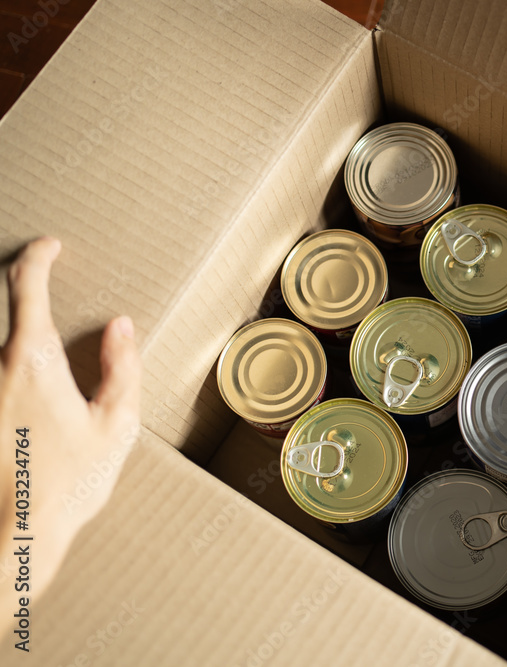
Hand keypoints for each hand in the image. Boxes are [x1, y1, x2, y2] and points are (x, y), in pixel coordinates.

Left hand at [0, 237, 141, 608]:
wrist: (16, 533)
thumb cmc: (69, 483)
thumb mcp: (115, 424)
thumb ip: (122, 367)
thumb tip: (120, 327)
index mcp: (33, 361)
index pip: (27, 287)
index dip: (39, 258)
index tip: (51, 246)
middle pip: (8, 315)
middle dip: (29, 297)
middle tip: (51, 296)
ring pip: (3, 351)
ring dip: (25, 346)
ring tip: (52, 370)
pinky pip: (0, 378)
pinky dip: (18, 375)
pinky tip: (38, 407)